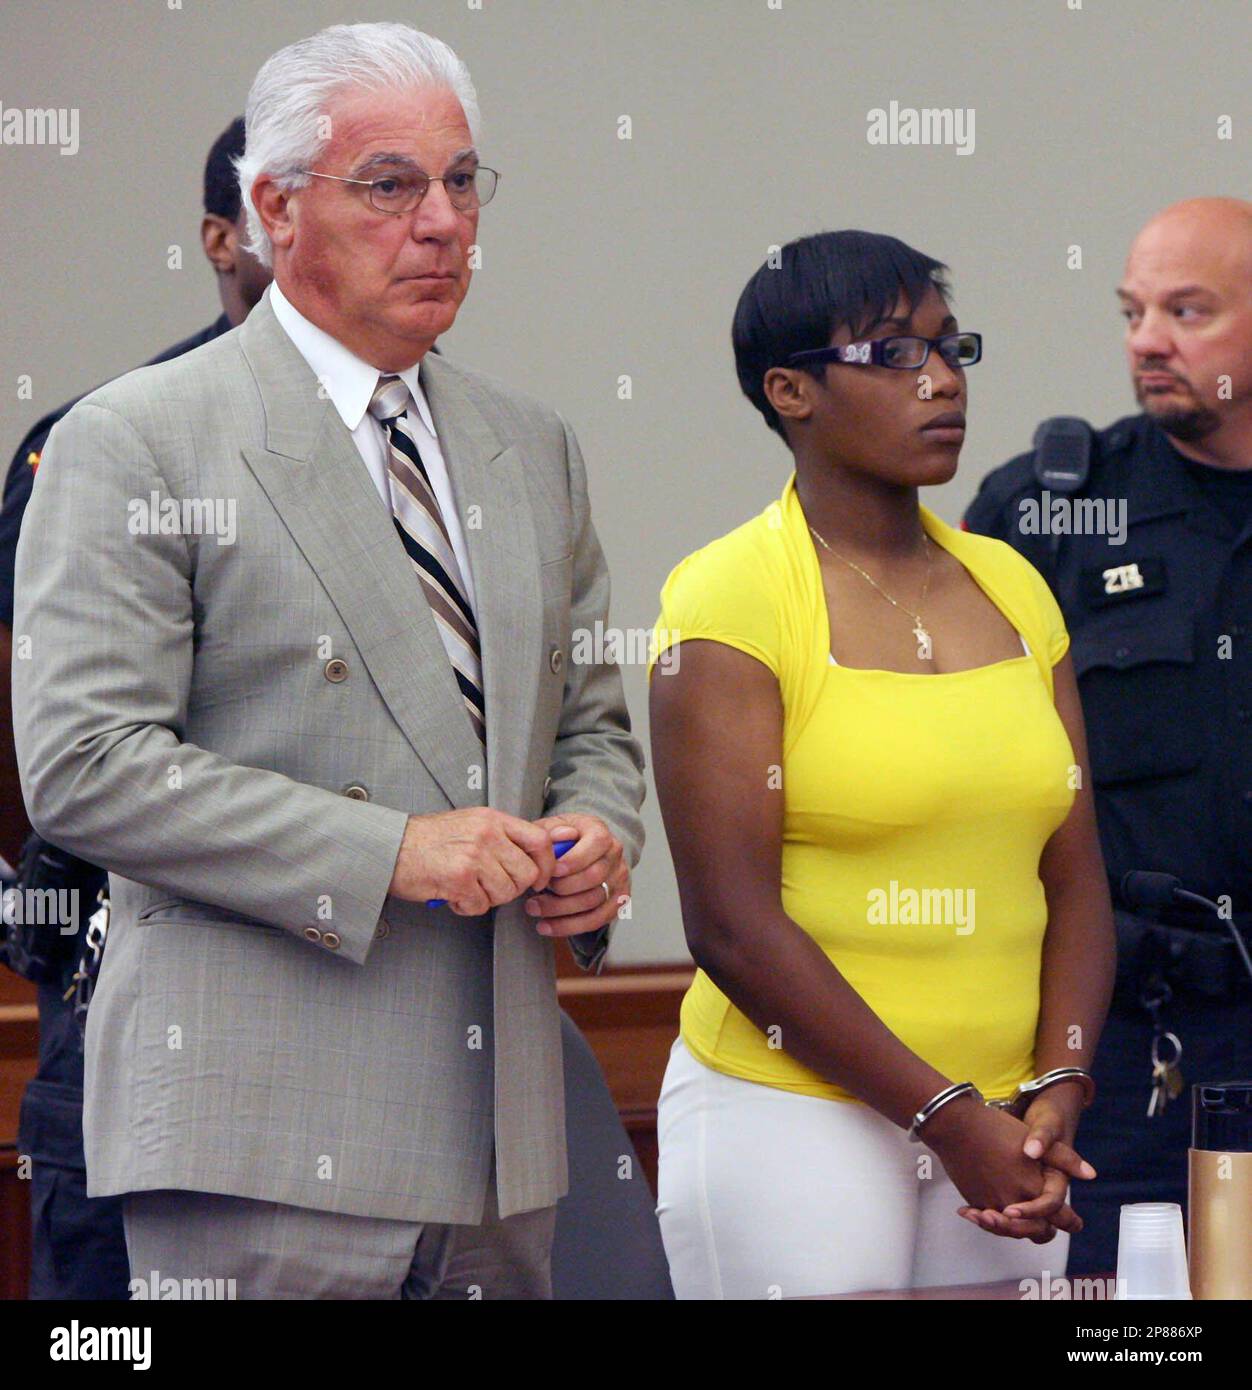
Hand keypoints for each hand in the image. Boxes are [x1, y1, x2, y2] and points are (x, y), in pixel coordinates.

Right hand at [387, 808, 559, 914]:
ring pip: (506, 893)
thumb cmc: (429, 840)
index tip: (539, 879)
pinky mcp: (459, 878)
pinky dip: (467, 906)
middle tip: (490, 886)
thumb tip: (545, 849)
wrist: (391, 847)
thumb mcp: (472, 825)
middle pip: (526, 873)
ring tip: (467, 888)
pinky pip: (481, 905)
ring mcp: (474, 856)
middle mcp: (487, 834)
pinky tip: (453, 894)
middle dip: (512, 888)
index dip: (547, 865)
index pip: (540, 840)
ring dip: (488, 898)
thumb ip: (505, 836)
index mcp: (493, 819)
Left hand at [523, 813, 629, 938]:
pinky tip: (546, 926)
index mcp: (601, 832)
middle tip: (534, 893)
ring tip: (533, 909)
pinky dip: (569, 926)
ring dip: (560, 910)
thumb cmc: (561, 839)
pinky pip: (597, 920)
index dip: (573, 860)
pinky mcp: (617, 902)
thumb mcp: (552, 826)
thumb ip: (551, 828)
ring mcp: (619, 880)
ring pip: (594, 901)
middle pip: (594, 877)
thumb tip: (560, 836)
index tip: (550, 872)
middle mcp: (615, 855)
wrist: (580, 850)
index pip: (596, 844)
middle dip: (561, 889)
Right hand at [955, 1086, 1095, 1241]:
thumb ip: (1064, 1159)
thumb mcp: (1035, 1139)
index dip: (1070, 1221)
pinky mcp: (975, 1202)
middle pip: (1037, 1232)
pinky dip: (993, 1219)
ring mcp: (993, 1205)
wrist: (955, 1126)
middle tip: (1047, 1223)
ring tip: (1019, 1217)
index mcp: (1035, 1189)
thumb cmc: (996, 1129)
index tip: (1074, 1222)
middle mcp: (1016, 1203)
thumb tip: (1091, 1174)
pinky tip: (992, 1211)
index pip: (1060, 1218)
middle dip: (1043, 1228)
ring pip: (1013, 1229)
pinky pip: (989, 1220)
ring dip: (1018, 1227)